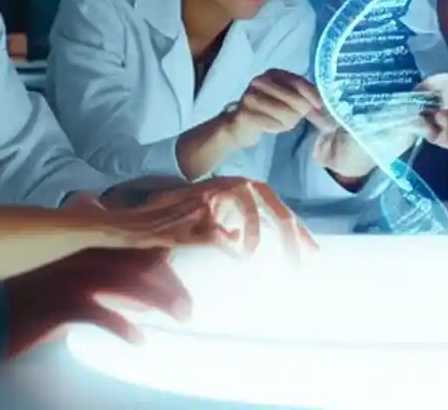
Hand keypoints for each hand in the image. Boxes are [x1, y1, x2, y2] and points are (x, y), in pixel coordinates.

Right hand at [2, 248, 189, 358]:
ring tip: (179, 317)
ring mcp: (73, 277)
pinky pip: (102, 313)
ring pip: (130, 282)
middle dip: (170, 284)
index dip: (166, 258)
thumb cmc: (34, 302)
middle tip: (188, 309)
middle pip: (140, 262)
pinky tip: (139, 339)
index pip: (136, 247)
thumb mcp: (74, 285)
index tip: (186, 277)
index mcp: (88, 249)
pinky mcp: (62, 303)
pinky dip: (124, 327)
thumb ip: (108, 283)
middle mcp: (83, 256)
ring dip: (160, 300)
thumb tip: (145, 296)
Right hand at [105, 177, 320, 262]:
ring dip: (257, 232)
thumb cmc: (172, 224)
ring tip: (256, 257)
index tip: (313, 251)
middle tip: (302, 261)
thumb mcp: (208, 225)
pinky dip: (231, 244)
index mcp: (234, 190)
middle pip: (271, 202)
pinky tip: (239, 257)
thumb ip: (229, 228)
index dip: (296, 227)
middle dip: (290, 232)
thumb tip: (244, 243)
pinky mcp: (191, 212)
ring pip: (248, 205)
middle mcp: (226, 186)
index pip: (274, 204)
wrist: (133, 222)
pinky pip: (219, 230)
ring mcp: (209, 197)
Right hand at [224, 70, 326, 148]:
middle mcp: (260, 81)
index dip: (312, 94)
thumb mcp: (287, 100)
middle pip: (294, 98)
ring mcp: (250, 97)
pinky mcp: (244, 114)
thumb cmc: (269, 111)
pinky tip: (272, 126)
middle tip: (298, 119)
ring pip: (285, 113)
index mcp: (273, 73)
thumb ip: (304, 98)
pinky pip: (273, 124)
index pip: (298, 81)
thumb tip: (326, 107)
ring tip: (282, 122)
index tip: (320, 107)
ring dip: (289, 122)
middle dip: (301, 112)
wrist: (240, 125)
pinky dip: (277, 128)